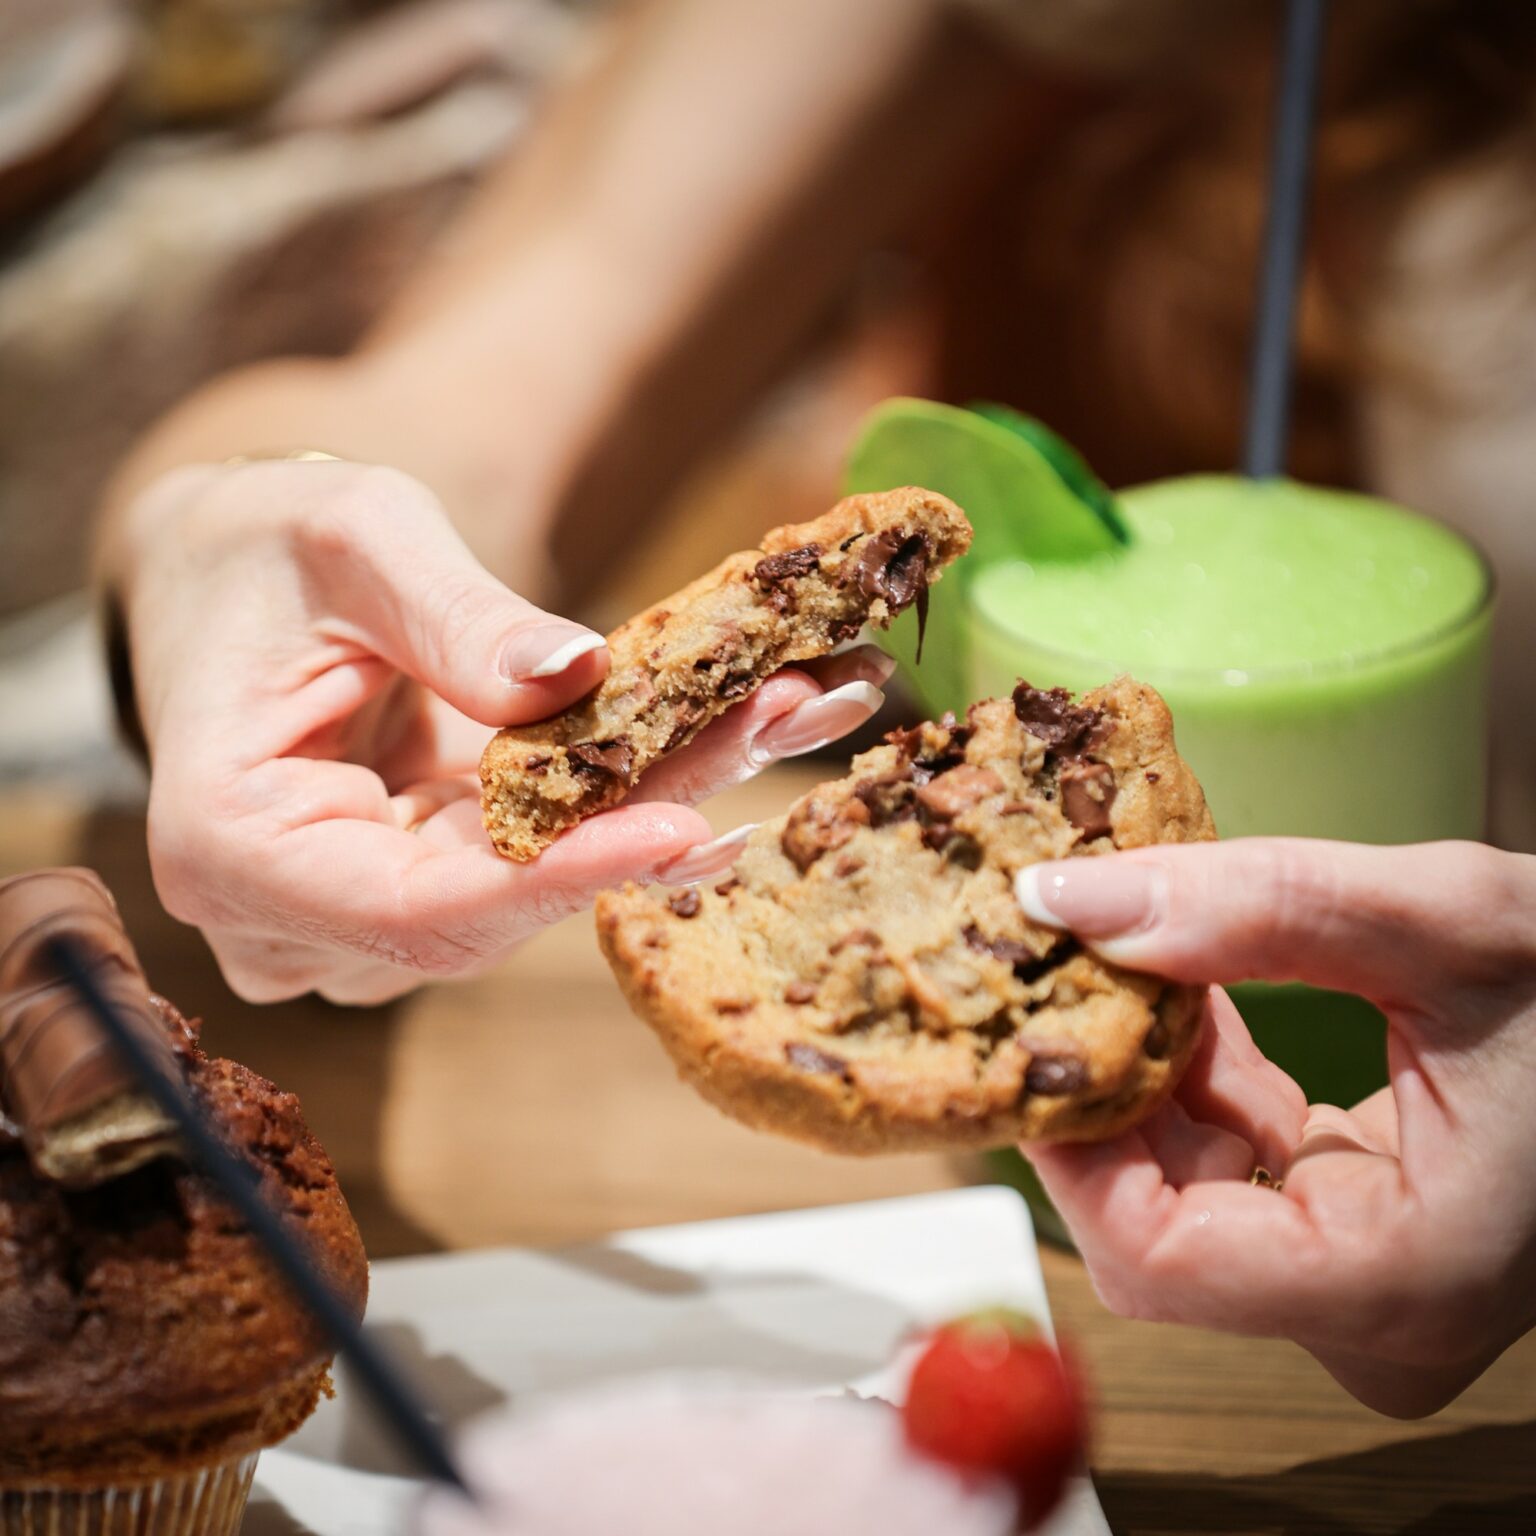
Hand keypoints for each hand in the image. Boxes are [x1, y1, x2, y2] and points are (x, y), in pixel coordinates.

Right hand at [114, 460, 889, 1004]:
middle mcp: (296, 915)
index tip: (687, 829)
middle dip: (661, 811)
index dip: (557, 881)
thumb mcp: (351, 537)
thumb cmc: (264, 544)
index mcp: (232, 847)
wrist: (234, 572)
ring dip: (683, 793)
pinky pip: (551, 853)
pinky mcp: (431, 881)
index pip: (413, 907)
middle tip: (797, 713)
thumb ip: (452, 614)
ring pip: (546, 883)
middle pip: (505, 900)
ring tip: (809, 700)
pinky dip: (651, 786)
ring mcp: (368, 913)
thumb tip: (576, 674)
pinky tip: (756, 725)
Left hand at [1014, 838, 1535, 1416]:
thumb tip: (1075, 905)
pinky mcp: (1353, 1227)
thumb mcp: (1451, 924)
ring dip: (1144, 1071)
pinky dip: (1197, 1076)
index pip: (1154, 1257)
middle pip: (1151, 1223)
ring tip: (1120, 957)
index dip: (1068, 1145)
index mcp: (1404, 1281)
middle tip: (1054, 974)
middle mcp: (1371, 1312)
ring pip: (1180, 1187)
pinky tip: (1187, 986)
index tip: (1029, 1033)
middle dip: (1100, 1093)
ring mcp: (1360, 1278)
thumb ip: (1260, 911)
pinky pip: (1230, 1161)